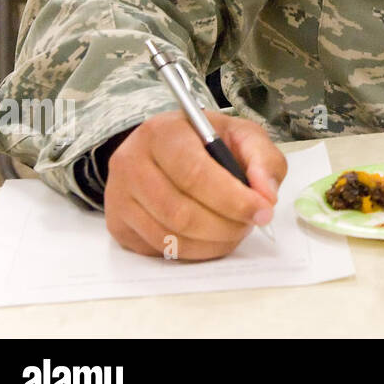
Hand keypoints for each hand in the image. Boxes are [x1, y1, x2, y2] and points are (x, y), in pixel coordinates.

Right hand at [104, 110, 286, 259]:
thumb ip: (262, 159)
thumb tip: (265, 196)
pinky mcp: (117, 225)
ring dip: (212, 242)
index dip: (232, 198)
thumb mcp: (241, 135)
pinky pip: (158, 250)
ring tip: (235, 230)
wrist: (166, 147)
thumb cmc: (207, 141)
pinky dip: (193, 251)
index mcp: (162, 132)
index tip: (262, 211)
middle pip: (180, 211)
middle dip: (225, 225)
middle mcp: (131, 162)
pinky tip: (210, 237)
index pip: (194, 174)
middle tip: (250, 224)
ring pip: (169, 236)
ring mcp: (118, 196)